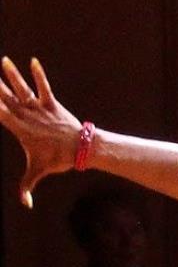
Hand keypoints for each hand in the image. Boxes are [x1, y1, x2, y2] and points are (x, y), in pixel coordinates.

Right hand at [0, 57, 82, 208]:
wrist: (82, 149)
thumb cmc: (58, 159)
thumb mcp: (38, 172)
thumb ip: (26, 186)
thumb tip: (25, 205)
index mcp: (18, 128)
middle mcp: (26, 115)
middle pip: (5, 97)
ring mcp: (39, 108)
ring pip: (22, 88)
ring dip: (12, 74)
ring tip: (3, 60)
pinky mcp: (52, 104)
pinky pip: (44, 86)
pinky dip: (39, 74)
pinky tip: (33, 61)